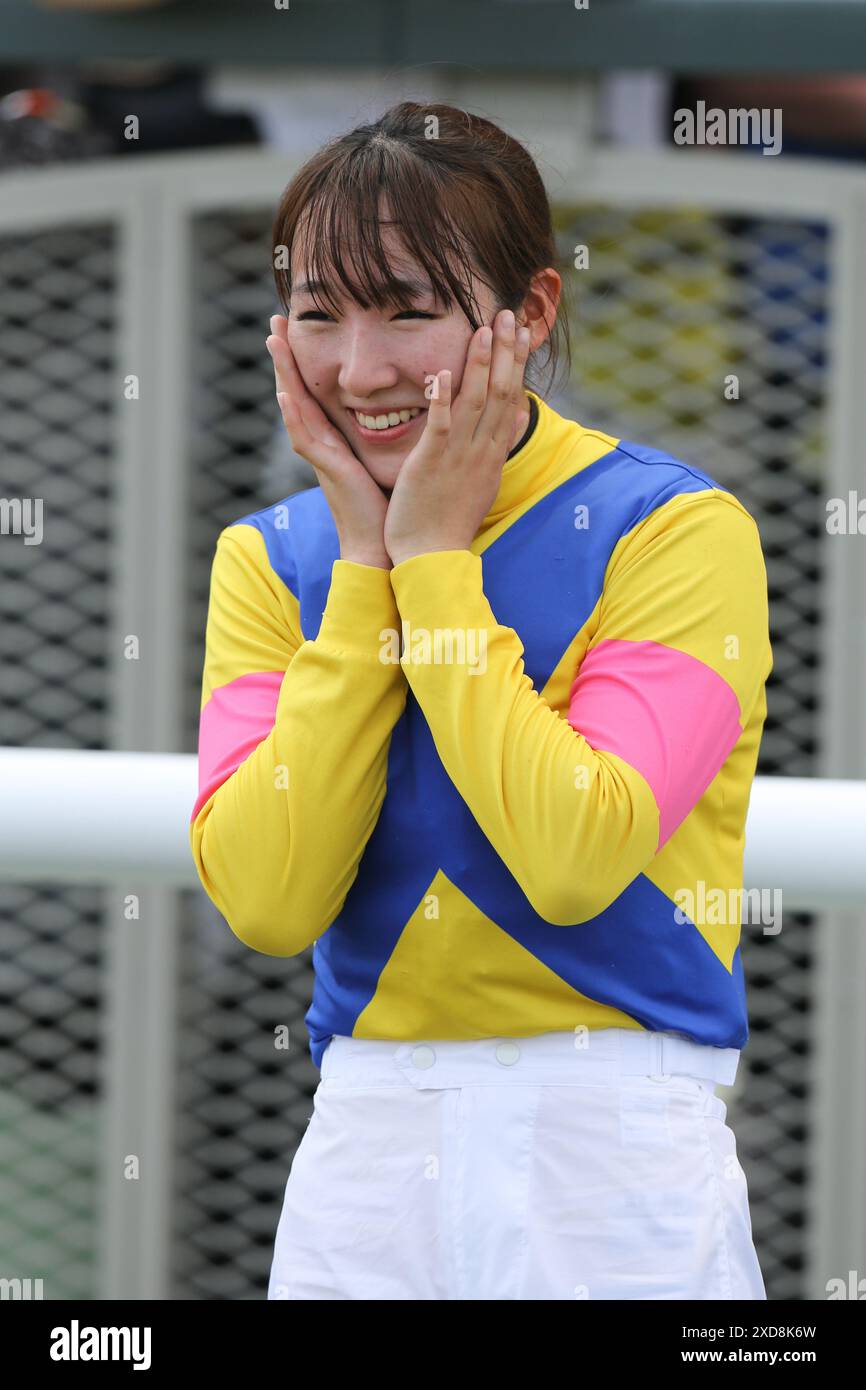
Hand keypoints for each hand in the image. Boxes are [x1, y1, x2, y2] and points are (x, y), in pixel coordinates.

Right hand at [265, 315, 391, 568]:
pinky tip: (286, 397)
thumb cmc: (388, 505)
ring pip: (296, 408)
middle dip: (285, 356)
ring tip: (273, 343)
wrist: (383, 545)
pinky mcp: (330, 472)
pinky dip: (295, 419)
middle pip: (298, 390)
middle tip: (274, 320)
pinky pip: (307, 441)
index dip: (305, 359)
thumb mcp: (385, 457)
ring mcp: (322, 457)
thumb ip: (388, 431)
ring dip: (283, 375)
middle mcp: (324, 443)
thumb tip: (411, 401)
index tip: (297, 326)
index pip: (315, 390)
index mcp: (336, 438)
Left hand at [383, 308, 530, 566]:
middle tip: (510, 314)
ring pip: (475, 401)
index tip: (522, 332)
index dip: (517, 363)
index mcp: (490, 453)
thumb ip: (490, 449)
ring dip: (481, 363)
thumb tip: (509, 423)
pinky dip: (441, 399)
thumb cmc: (448, 523)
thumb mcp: (479, 482)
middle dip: (506, 351)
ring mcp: (458, 455)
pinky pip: (440, 426)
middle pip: (501, 391)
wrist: (433, 558)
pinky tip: (441, 373)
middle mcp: (481, 450)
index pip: (510, 398)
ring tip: (484, 326)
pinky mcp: (432, 464)